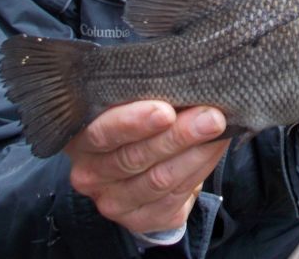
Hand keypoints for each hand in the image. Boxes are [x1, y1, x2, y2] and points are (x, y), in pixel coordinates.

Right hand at [64, 100, 228, 233]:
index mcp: (80, 138)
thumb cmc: (139, 122)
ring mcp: (113, 201)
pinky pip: (175, 195)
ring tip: (218, 128)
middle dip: (177, 135)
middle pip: (134, 158)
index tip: (166, 110)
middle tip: (211, 116)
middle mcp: (90, 174)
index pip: (101, 133)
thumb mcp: (132, 103)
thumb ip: (147, 92)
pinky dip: (200, 168)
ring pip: (158, 179)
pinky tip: (214, 147)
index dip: (133, 122)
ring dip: (195, 152)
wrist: (144, 165)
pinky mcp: (140, 219)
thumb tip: (185, 78)